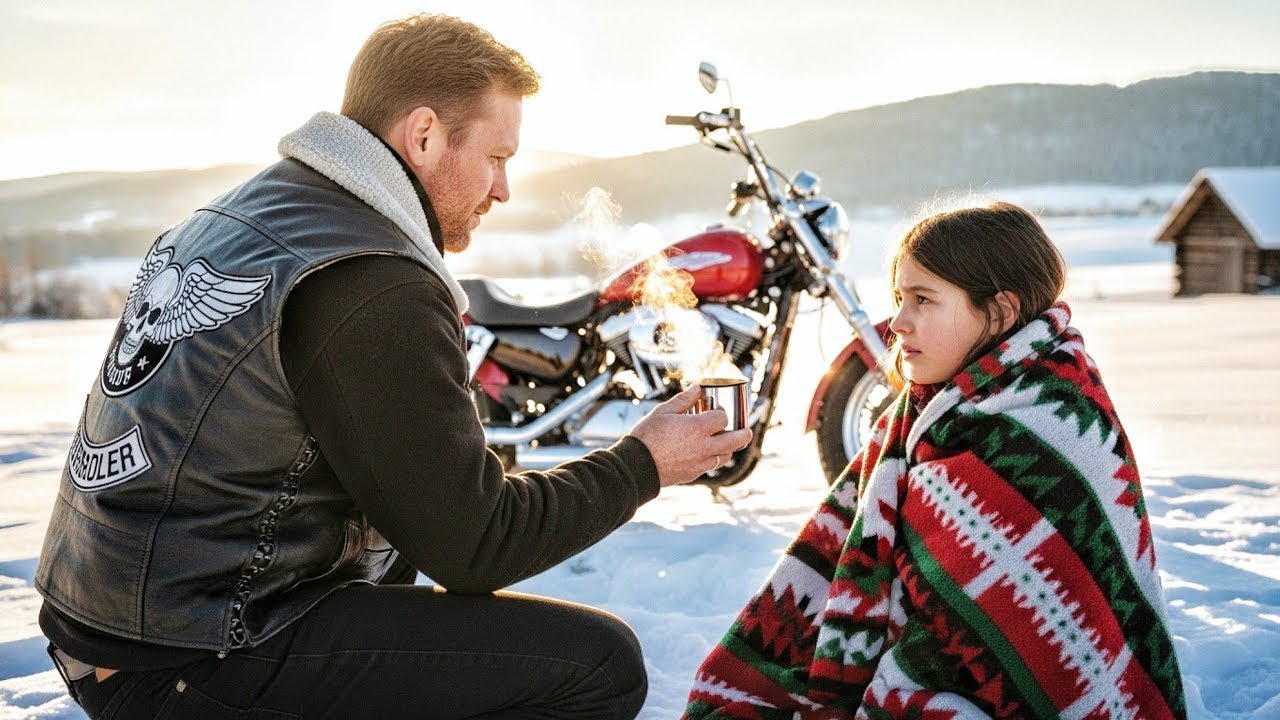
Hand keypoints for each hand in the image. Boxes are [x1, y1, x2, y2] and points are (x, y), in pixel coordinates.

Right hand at [629, 385, 752, 487]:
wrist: (636, 467)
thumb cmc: (646, 437)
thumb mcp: (663, 412)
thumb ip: (683, 400)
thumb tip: (697, 388)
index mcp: (697, 428)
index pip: (723, 418)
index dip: (722, 411)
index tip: (717, 409)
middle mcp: (704, 446)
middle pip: (736, 440)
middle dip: (744, 433)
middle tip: (746, 430)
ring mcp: (700, 463)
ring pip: (726, 456)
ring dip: (730, 448)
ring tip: (727, 442)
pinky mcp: (694, 474)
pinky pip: (712, 466)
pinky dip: (714, 458)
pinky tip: (707, 453)